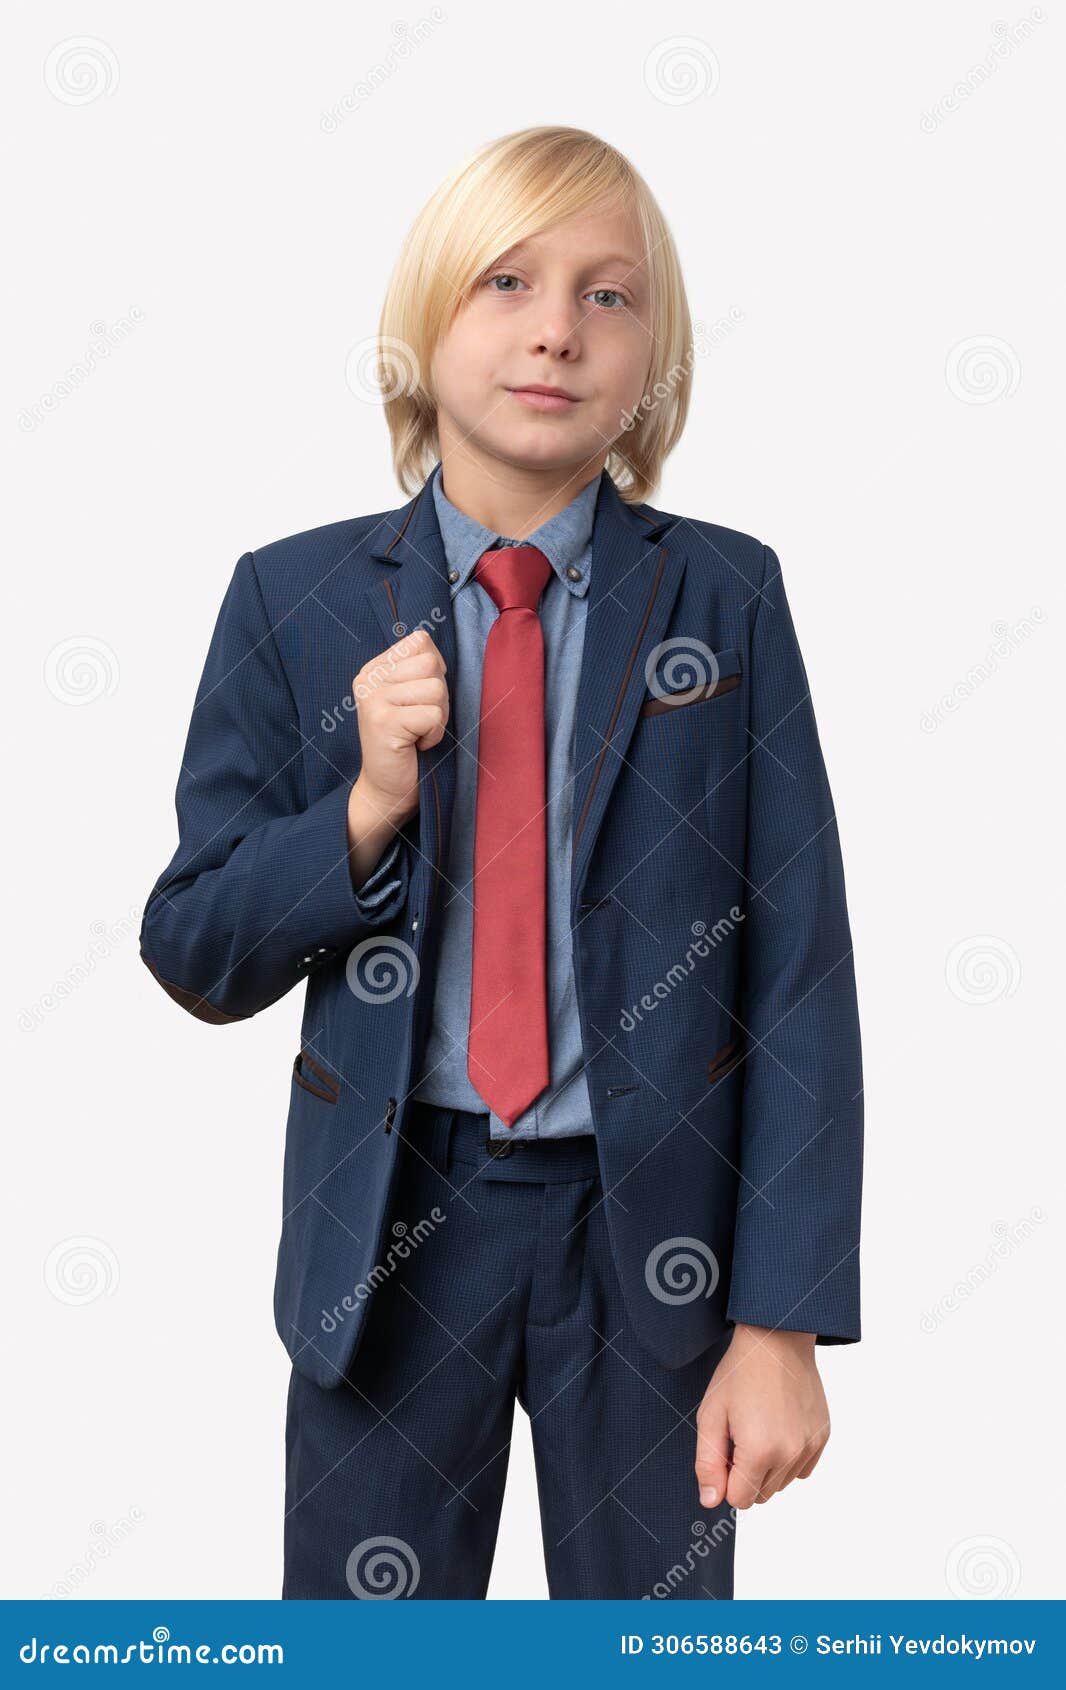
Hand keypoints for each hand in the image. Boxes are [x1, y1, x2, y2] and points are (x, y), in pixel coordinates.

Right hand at [345, 629, 448, 879]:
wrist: (387, 790)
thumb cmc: (409, 744)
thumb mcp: (413, 698)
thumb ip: (420, 670)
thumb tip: (438, 650)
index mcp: (374, 668)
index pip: (420, 641)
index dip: (435, 671)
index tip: (420, 700)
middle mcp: (368, 679)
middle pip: (430, 662)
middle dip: (439, 695)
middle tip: (422, 720)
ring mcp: (372, 699)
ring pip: (435, 687)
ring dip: (438, 716)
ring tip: (418, 732)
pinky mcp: (383, 721)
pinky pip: (433, 714)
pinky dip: (434, 734)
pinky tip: (416, 745)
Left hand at [694, 1324, 828, 1510]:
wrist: (776, 1339)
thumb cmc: (740, 1373)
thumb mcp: (710, 1415)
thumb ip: (707, 1463)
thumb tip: (711, 1501)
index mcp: (760, 1451)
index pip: (739, 1500)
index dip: (725, 1479)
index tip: (724, 1450)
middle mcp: (791, 1454)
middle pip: (761, 1496)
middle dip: (746, 1476)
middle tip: (739, 1436)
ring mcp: (810, 1446)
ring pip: (782, 1484)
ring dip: (767, 1468)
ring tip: (759, 1427)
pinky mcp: (822, 1436)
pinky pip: (802, 1469)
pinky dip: (788, 1458)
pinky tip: (777, 1428)